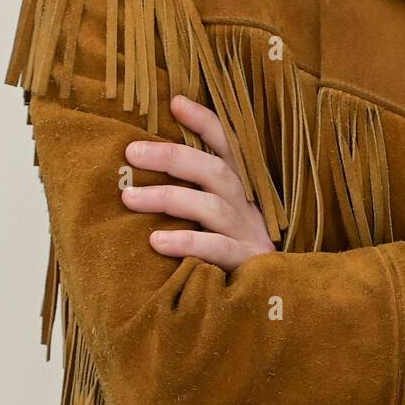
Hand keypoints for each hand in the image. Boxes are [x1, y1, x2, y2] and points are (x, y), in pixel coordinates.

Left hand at [121, 94, 275, 271]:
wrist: (275, 302)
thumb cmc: (232, 255)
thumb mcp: (218, 219)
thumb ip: (195, 193)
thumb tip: (144, 165)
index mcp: (241, 190)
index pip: (226, 146)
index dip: (204, 122)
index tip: (175, 102)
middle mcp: (247, 207)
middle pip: (214, 171)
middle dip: (172, 156)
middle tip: (131, 151)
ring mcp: (249, 235)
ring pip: (212, 206)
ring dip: (169, 196)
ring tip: (129, 198)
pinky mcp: (247, 265)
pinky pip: (217, 249)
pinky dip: (188, 242)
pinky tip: (157, 241)